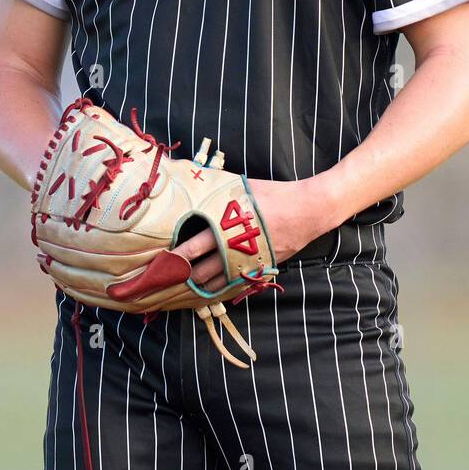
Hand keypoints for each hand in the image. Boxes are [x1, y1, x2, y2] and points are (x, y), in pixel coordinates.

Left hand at [174, 175, 335, 292]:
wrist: (307, 211)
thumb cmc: (273, 196)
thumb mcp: (241, 188)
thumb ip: (216, 189)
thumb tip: (192, 177)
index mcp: (227, 227)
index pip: (194, 246)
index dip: (176, 256)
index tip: (161, 260)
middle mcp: (234, 248)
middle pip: (202, 270)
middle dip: (183, 277)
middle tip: (166, 280)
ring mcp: (247, 262)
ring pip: (217, 283)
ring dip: (198, 287)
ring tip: (181, 290)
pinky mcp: (258, 269)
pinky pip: (234, 286)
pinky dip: (219, 290)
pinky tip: (208, 292)